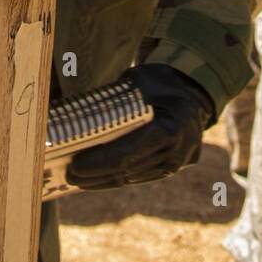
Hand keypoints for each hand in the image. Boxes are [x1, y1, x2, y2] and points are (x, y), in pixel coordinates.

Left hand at [66, 63, 212, 189]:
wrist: (192, 89)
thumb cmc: (159, 82)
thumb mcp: (137, 84)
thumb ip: (114, 103)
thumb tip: (76, 120)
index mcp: (171, 126)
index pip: (128, 152)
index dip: (99, 162)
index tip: (76, 165)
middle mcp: (179, 150)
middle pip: (128, 169)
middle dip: (96, 174)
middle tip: (69, 174)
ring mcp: (179, 162)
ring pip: (134, 177)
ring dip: (105, 180)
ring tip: (78, 179)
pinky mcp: (174, 167)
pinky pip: (142, 176)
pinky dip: (119, 178)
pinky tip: (99, 179)